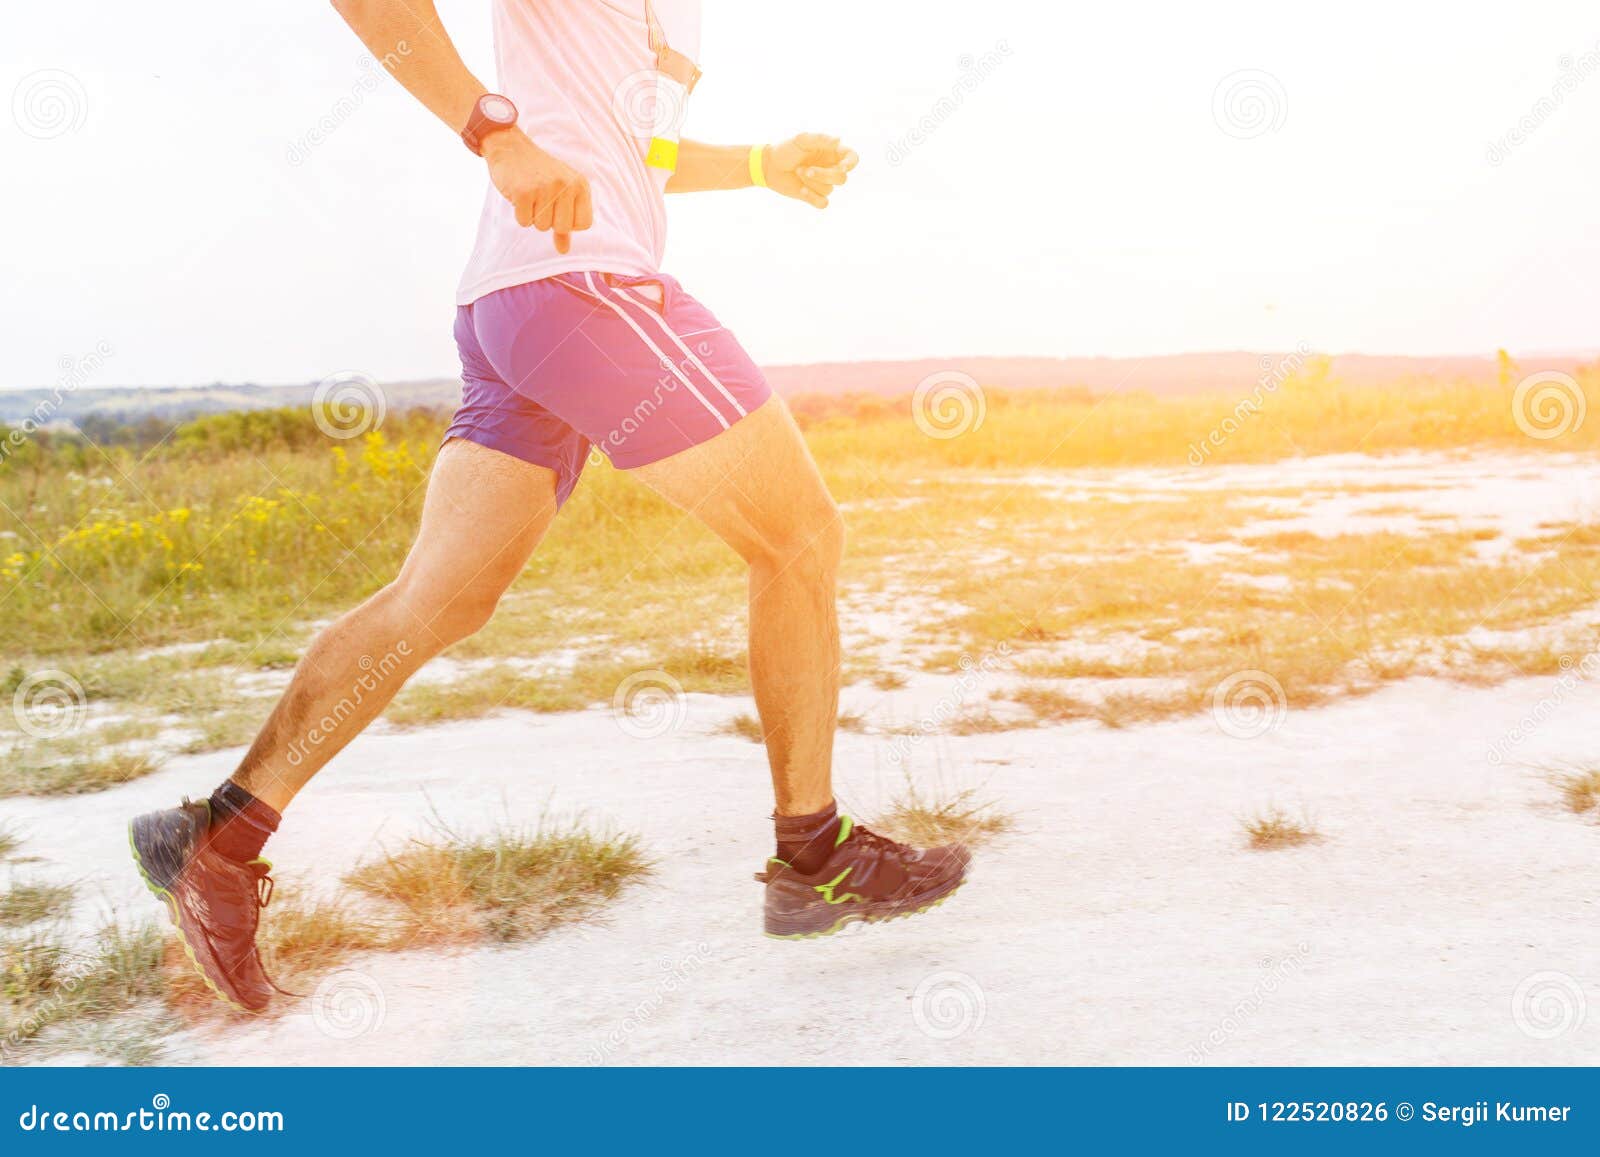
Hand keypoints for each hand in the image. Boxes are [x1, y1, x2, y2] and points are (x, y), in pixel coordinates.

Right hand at [483, 130, 592, 252]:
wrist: (511, 148)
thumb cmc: (538, 174)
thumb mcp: (560, 193)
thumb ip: (565, 223)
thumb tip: (564, 251)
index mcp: (580, 185)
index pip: (584, 224)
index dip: (569, 223)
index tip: (558, 208)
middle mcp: (566, 185)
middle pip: (562, 227)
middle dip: (549, 220)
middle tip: (541, 200)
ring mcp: (545, 188)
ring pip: (542, 226)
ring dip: (533, 215)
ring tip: (531, 195)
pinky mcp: (524, 192)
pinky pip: (524, 222)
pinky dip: (519, 213)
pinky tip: (519, 194)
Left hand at [762, 133, 857, 207]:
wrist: (770, 166)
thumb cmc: (786, 150)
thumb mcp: (802, 140)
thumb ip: (821, 139)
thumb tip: (839, 140)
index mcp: (832, 153)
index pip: (852, 159)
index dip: (851, 164)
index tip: (842, 166)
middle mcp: (830, 168)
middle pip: (842, 179)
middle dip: (824, 176)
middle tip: (806, 169)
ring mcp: (823, 183)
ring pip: (829, 190)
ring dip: (811, 182)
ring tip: (798, 171)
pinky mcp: (815, 196)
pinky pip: (823, 203)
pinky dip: (812, 197)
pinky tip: (800, 189)